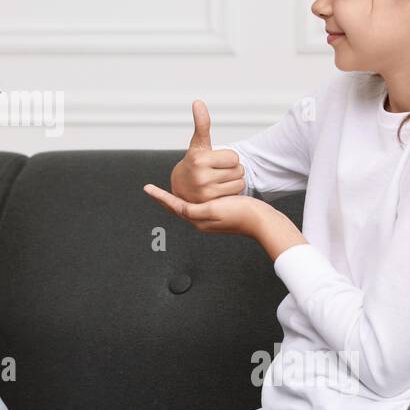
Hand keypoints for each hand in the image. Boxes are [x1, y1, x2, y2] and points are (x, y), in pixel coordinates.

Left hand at [143, 182, 260, 236]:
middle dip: (166, 200)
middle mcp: (202, 221)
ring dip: (178, 199)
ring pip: (188, 206)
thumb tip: (179, 208)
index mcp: (199, 220)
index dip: (160, 196)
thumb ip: (193, 210)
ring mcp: (211, 219)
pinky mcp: (220, 214)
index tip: (147, 188)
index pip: (174, 206)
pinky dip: (192, 199)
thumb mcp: (213, 210)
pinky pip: (200, 204)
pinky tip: (194, 194)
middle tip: (154, 190)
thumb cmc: (241, 215)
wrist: (262, 221)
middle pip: (178, 208)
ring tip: (169, 192)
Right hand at [169, 100, 246, 201]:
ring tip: (218, 181)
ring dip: (233, 181)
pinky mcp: (212, 204)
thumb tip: (198, 101)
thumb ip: (201, 123)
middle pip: (238, 169)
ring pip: (239, 182)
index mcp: (199, 159)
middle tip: (216, 172)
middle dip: (231, 169)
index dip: (228, 158)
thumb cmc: (194, 163)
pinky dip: (232, 192)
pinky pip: (236, 193)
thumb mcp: (198, 144)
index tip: (215, 161)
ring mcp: (206, 192)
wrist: (181, 189)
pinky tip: (219, 191)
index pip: (234, 157)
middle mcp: (200, 176)